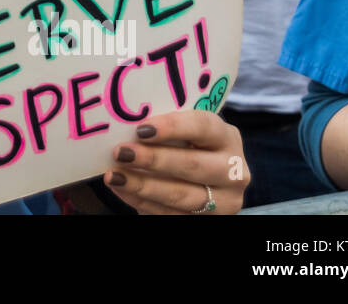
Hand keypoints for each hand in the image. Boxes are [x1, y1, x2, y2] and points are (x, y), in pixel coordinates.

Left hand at [103, 110, 248, 214]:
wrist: (202, 179)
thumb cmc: (184, 145)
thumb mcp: (182, 132)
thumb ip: (162, 129)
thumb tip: (122, 126)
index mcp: (226, 136)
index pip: (203, 126)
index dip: (173, 126)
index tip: (141, 129)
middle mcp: (233, 169)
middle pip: (193, 165)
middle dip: (153, 159)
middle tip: (121, 153)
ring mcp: (225, 199)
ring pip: (183, 195)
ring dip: (143, 186)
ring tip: (114, 176)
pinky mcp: (211, 220)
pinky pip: (173, 214)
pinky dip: (143, 202)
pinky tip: (122, 190)